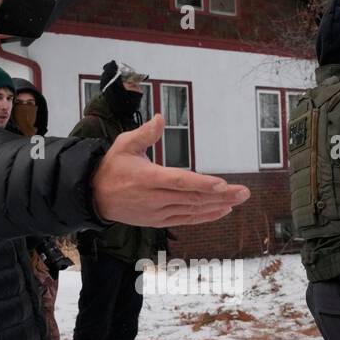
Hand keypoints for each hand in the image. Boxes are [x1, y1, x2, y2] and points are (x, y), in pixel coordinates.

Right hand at [92, 114, 249, 225]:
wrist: (95, 197)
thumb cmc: (112, 167)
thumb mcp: (124, 145)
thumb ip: (145, 133)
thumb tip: (161, 118)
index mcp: (148, 178)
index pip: (179, 181)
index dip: (202, 184)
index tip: (223, 184)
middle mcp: (155, 198)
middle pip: (193, 198)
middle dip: (221, 196)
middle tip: (244, 192)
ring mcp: (158, 212)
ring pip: (193, 210)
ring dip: (218, 206)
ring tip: (239, 199)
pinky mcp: (159, 221)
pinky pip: (187, 220)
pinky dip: (206, 216)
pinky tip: (222, 211)